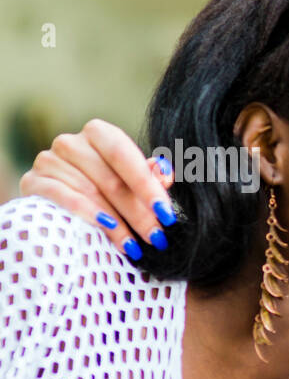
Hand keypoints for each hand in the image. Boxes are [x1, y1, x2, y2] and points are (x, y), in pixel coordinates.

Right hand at [19, 119, 175, 263]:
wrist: (64, 208)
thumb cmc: (108, 191)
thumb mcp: (133, 183)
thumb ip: (150, 177)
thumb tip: (164, 170)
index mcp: (99, 133)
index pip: (124, 154)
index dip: (147, 185)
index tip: (167, 214)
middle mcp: (70, 142)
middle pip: (110, 180)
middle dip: (138, 213)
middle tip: (157, 237)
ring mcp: (48, 160)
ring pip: (90, 192)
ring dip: (117, 223)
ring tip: (136, 245)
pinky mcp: (32, 181)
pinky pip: (61, 197)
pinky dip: (86, 213)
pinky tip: (106, 228)